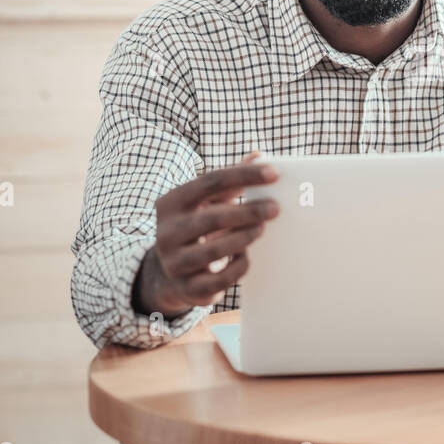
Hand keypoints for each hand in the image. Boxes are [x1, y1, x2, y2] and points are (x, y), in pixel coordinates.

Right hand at [133, 151, 279, 318]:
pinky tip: (247, 257)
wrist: (167, 273)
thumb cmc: (196, 226)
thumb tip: (259, 154)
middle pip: (212, 218)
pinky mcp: (187, 289)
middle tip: (276, 208)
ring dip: (243, 238)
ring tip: (262, 228)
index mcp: (171, 203)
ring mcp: (174, 262)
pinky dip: (238, 266)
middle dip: (247, 212)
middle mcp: (167, 232)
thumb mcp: (205, 202)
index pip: (210, 182)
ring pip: (214, 251)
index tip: (274, 173)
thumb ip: (230, 180)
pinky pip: (219, 280)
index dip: (243, 175)